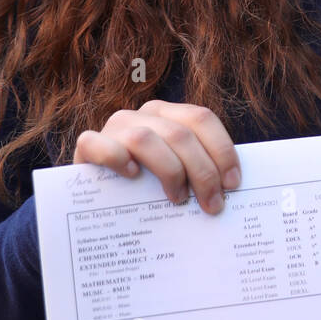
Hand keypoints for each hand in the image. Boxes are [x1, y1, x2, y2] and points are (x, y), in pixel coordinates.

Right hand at [72, 101, 240, 215]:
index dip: (221, 149)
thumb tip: (231, 189)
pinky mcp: (88, 145)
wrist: (98, 200)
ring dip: (169, 171)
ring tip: (178, 200)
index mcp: (167, 115)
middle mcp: (141, 115)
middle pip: (180, 134)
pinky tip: (132, 177)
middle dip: (203, 171)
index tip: (233, 184)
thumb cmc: (147, 188)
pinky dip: (118, 159)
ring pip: (146, 139)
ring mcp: (114, 128)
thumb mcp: (176, 173)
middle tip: (212, 205)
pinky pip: (100, 144)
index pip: (201, 118)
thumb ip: (197, 170)